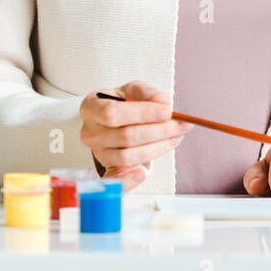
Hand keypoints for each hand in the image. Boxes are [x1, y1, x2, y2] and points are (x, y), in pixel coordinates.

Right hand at [79, 79, 193, 191]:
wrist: (113, 120)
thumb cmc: (122, 104)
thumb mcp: (132, 90)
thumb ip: (147, 93)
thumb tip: (162, 102)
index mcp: (92, 107)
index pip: (113, 113)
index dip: (142, 114)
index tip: (166, 112)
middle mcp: (91, 132)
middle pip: (126, 136)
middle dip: (159, 131)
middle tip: (180, 125)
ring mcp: (98, 152)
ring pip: (128, 156)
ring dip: (158, 148)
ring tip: (176, 137)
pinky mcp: (108, 168)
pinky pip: (117, 179)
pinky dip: (130, 179)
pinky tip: (144, 172)